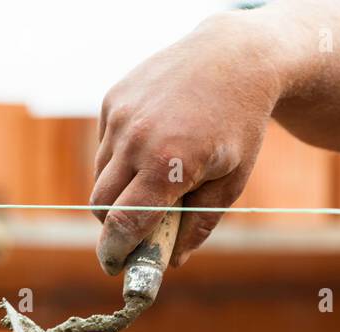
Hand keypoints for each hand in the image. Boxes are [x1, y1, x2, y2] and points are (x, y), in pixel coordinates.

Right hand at [91, 12, 281, 272]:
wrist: (234, 57)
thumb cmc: (239, 126)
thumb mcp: (231, 182)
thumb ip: (198, 225)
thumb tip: (171, 261)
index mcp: (167, 165)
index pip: (123, 223)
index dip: (116, 252)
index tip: (115, 267)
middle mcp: (135, 139)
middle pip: (100, 205)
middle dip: (112, 227)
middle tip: (133, 235)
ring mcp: (120, 116)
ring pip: (100, 176)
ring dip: (119, 191)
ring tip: (156, 180)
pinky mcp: (112, 99)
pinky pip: (105, 146)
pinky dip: (121, 158)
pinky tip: (154, 144)